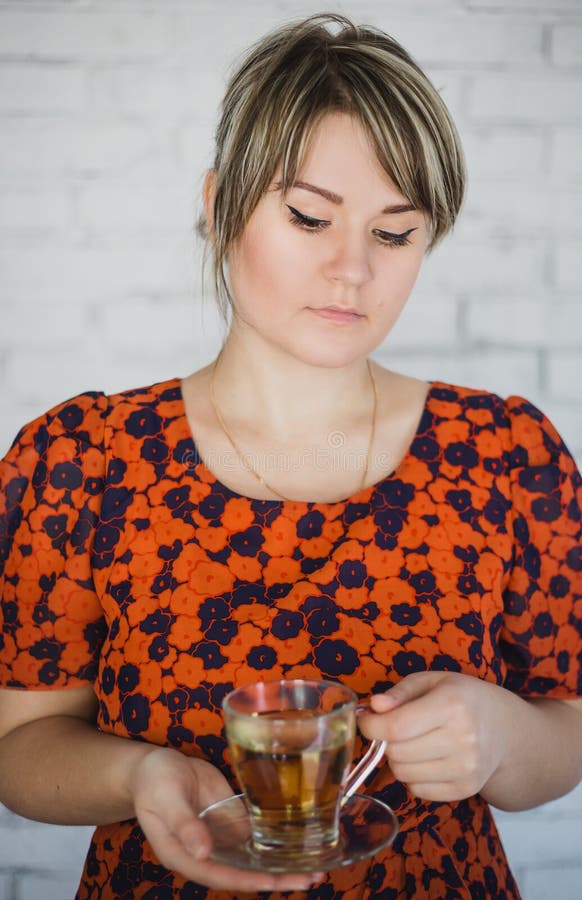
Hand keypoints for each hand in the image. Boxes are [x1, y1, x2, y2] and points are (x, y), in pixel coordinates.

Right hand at [129, 747, 321, 891]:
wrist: (156, 763)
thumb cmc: (154, 781)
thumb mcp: (166, 798)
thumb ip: (184, 824)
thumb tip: (203, 852)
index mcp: (184, 854)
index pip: (219, 874)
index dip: (247, 880)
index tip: (275, 881)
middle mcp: (206, 852)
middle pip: (241, 872)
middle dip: (275, 877)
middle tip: (309, 878)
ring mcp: (219, 837)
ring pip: (251, 857)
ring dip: (279, 862)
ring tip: (313, 865)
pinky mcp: (228, 821)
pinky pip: (252, 835)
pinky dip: (273, 840)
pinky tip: (297, 840)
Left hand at [358, 671, 520, 802]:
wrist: (504, 730)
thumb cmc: (461, 698)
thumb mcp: (432, 681)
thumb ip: (399, 692)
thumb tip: (374, 707)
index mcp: (453, 704)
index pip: (397, 726)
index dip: (371, 725)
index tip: (367, 719)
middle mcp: (463, 739)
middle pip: (397, 752)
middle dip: (385, 740)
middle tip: (394, 728)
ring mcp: (467, 768)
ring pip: (403, 774)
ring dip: (397, 759)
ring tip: (412, 742)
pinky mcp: (466, 790)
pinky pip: (417, 790)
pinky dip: (412, 776)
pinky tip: (426, 759)